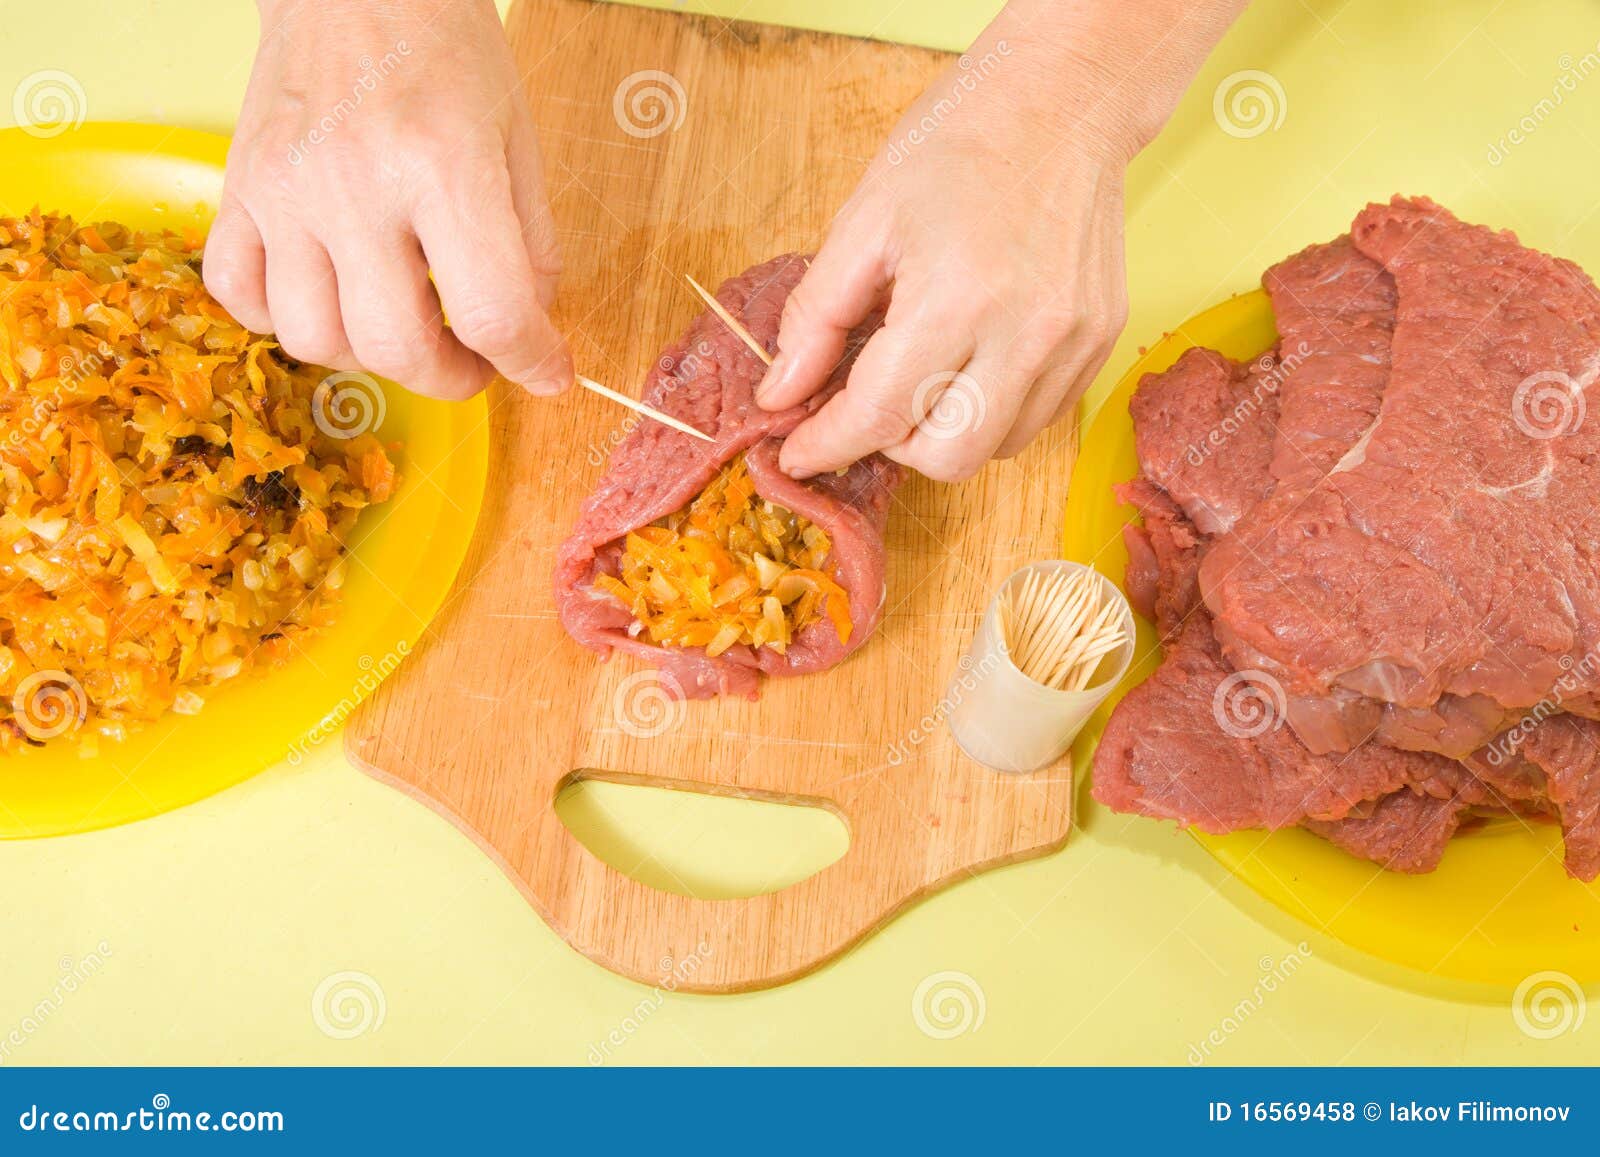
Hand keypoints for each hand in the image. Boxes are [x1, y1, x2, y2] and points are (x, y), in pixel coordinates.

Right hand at [206, 0, 570, 399]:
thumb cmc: (445, 51)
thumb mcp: (517, 137)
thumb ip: (533, 244)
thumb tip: (531, 334)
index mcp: (443, 165)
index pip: (492, 312)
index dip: (531, 362)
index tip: (545, 370)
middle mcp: (354, 185)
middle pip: (395, 347)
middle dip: (451, 378)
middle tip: (474, 359)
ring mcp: (283, 191)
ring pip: (313, 339)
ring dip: (369, 355)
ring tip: (403, 322)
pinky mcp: (236, 188)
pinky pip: (239, 295)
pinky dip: (282, 320)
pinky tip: (328, 296)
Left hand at [759, 0, 1243, 480]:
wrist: (1061, 101)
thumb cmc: (956, 147)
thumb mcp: (862, 222)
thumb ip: (814, 318)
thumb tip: (781, 394)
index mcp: (956, 297)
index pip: (879, 414)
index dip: (828, 443)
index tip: (798, 452)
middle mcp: (1025, 333)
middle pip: (946, 458)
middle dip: (893, 445)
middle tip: (871, 403)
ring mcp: (1072, 342)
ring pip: (995, 449)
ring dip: (943, 432)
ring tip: (924, 371)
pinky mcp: (1101, 341)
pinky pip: (1037, 418)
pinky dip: (991, 412)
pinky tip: (971, 360)